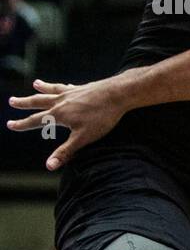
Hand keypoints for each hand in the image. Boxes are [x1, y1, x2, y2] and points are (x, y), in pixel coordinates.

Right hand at [7, 77, 131, 170]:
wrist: (118, 94)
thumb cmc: (102, 117)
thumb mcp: (83, 138)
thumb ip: (65, 151)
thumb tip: (49, 166)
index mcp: (58, 115)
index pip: (35, 121)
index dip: (21, 124)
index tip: (9, 124)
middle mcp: (61, 101)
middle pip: (38, 102)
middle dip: (24, 103)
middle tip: (11, 101)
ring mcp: (72, 93)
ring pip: (52, 91)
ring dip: (41, 89)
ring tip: (35, 84)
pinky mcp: (83, 88)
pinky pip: (68, 87)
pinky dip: (62, 86)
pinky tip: (64, 86)